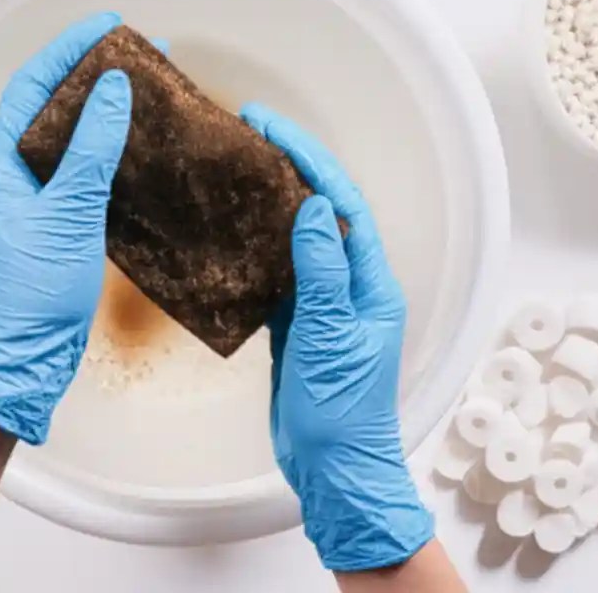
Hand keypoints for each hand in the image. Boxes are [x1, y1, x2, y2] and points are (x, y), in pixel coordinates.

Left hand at [0, 12, 131, 445]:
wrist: (28, 354)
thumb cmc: (36, 289)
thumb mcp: (68, 213)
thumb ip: (91, 149)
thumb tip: (112, 89)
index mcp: (3, 161)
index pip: (34, 86)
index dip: (69, 50)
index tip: (110, 26)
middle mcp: (16, 171)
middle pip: (54, 104)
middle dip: (93, 73)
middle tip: (142, 54)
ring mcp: (38, 196)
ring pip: (73, 136)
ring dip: (107, 110)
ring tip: (150, 89)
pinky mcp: (61, 220)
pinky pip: (87, 169)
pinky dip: (114, 149)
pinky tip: (146, 145)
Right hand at [241, 103, 432, 571]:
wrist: (334, 470)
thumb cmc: (344, 415)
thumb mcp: (332, 339)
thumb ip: (323, 274)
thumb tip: (316, 209)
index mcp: (369, 283)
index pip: (342, 204)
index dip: (310, 160)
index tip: (273, 128)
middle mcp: (350, 285)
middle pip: (321, 210)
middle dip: (290, 166)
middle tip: (250, 130)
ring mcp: (323, 304)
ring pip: (296, 236)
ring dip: (269, 200)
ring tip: (236, 166)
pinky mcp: (298, 325)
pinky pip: (276, 272)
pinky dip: (254, 246)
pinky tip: (228, 231)